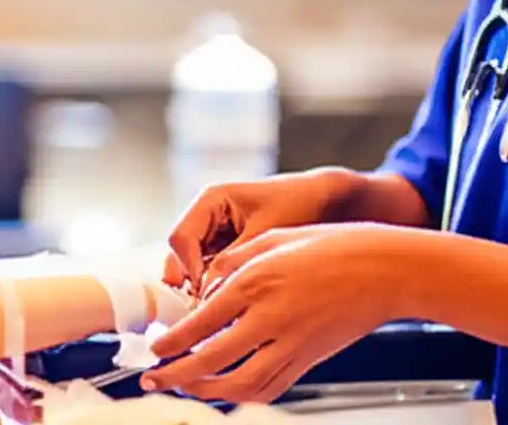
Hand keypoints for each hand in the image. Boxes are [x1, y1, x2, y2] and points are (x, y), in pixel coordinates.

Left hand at [143, 222, 409, 403]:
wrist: (386, 269)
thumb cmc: (336, 246)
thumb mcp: (275, 239)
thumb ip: (234, 264)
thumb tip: (204, 287)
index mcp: (259, 282)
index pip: (202, 321)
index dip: (173, 340)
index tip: (156, 346)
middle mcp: (272, 317)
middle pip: (212, 359)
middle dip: (176, 374)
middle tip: (153, 378)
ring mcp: (293, 343)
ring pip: (240, 384)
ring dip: (206, 392)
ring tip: (183, 389)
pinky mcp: (309, 359)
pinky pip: (270, 388)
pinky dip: (242, 395)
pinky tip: (226, 391)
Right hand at [162, 167, 364, 295]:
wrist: (328, 201)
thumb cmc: (300, 205)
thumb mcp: (264, 234)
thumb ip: (233, 263)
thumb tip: (207, 296)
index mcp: (211, 199)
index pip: (180, 238)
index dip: (187, 268)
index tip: (203, 292)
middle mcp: (208, 215)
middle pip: (179, 254)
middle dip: (188, 282)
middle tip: (202, 308)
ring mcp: (216, 233)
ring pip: (191, 266)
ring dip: (202, 287)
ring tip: (218, 308)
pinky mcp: (228, 249)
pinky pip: (211, 271)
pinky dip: (216, 287)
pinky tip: (229, 303)